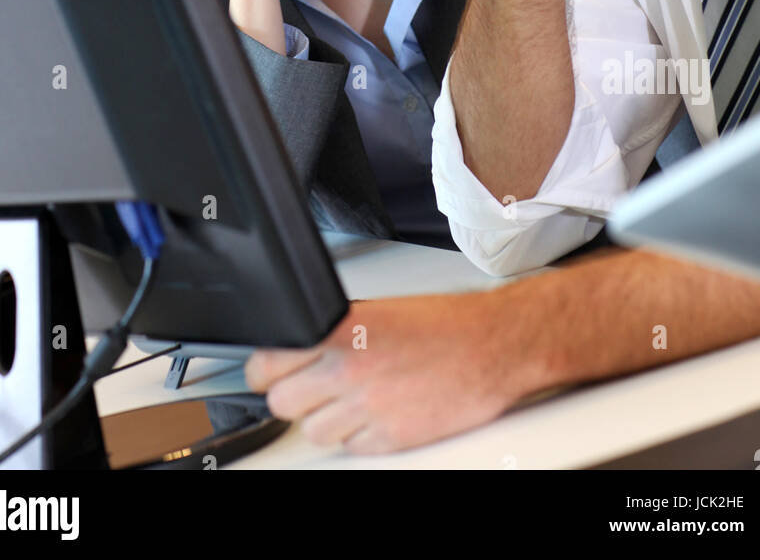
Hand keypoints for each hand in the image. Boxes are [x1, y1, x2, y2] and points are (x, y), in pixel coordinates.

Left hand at [245, 289, 541, 454]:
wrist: (493, 347)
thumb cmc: (444, 324)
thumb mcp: (378, 310)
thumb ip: (334, 329)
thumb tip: (298, 344)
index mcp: (342, 331)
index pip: (267, 363)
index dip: (266, 369)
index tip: (270, 370)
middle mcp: (349, 370)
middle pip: (282, 402)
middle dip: (294, 395)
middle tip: (312, 386)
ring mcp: (368, 407)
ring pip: (313, 431)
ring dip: (327, 418)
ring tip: (351, 398)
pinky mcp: (391, 438)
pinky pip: (351, 448)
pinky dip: (360, 436)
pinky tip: (377, 412)